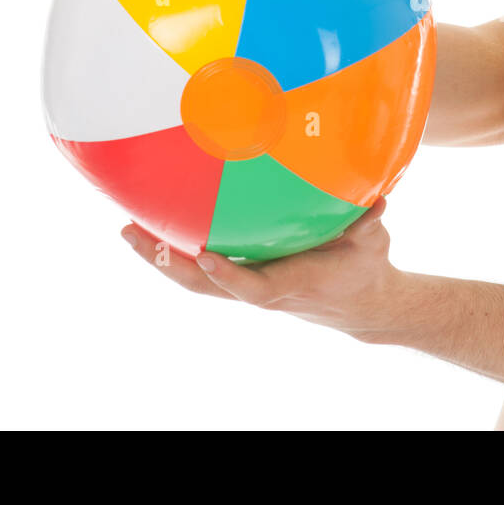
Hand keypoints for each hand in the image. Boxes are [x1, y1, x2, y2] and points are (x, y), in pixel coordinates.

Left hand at [119, 196, 400, 341]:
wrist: (362, 304)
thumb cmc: (365, 268)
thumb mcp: (374, 244)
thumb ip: (370, 224)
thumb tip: (376, 200)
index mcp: (288, 284)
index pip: (253, 287)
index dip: (230, 275)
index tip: (208, 255)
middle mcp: (259, 290)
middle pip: (204, 284)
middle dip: (167, 261)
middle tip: (131, 231)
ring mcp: (246, 286)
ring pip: (194, 278)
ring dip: (160, 256)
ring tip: (127, 229)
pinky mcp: (243, 278)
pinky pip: (201, 269)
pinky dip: (176, 252)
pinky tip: (156, 228)